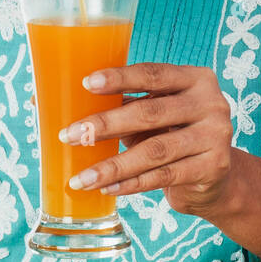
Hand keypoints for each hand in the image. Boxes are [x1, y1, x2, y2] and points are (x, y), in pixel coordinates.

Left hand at [58, 62, 237, 217]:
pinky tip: (107, 188)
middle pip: (149, 112)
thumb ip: (119, 105)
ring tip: (81, 178)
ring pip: (154, 150)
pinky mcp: (212, 167)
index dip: (120, 79)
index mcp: (194, 78)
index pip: (153, 74)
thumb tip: (43, 100)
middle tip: (71, 136)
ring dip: (112, 165)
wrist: (217, 177)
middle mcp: (211, 103)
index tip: (87, 83)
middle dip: (104, 125)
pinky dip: (132, 183)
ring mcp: (215, 136)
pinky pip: (163, 176)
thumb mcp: (153, 114)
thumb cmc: (172, 135)